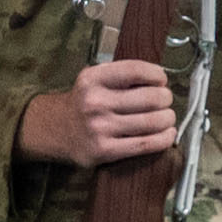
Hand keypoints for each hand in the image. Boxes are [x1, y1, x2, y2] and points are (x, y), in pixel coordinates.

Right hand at [25, 57, 178, 166]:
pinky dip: (164, 138)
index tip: (161, 80)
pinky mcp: (105, 150)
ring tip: (166, 117)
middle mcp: (94, 102)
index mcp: (91, 79)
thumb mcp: (92, 80)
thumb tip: (160, 79)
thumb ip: (121, 75)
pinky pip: (146, 144)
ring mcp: (99, 128)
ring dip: (168, 118)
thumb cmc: (82, 104)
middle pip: (151, 98)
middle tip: (165, 100)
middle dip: (166, 98)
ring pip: (153, 122)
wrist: (54, 130)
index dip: (157, 75)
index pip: (136, 71)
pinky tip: (167, 134)